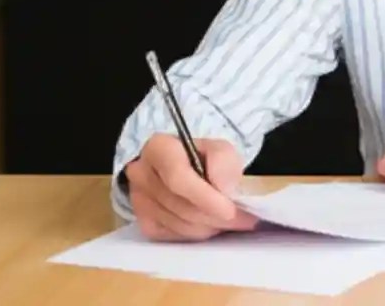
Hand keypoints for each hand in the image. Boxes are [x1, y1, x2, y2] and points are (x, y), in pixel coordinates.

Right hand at [124, 134, 257, 241]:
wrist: (189, 171)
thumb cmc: (205, 159)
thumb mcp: (220, 149)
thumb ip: (223, 161)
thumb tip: (223, 188)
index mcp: (158, 148)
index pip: (178, 178)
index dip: (205, 198)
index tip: (230, 210)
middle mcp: (141, 174)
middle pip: (180, 205)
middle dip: (215, 216)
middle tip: (245, 220)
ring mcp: (138, 200)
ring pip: (178, 224)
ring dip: (210, 226)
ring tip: (232, 221)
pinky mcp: (144, 222)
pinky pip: (173, 236)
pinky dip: (197, 234)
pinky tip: (211, 224)